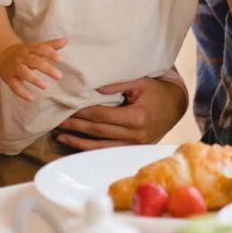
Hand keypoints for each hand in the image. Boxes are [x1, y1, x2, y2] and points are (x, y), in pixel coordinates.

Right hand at [0, 38, 66, 100]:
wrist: (2, 55)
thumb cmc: (25, 52)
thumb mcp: (36, 47)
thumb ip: (50, 45)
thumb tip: (65, 40)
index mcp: (29, 48)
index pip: (41, 49)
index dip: (50, 53)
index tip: (60, 59)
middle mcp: (22, 57)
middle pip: (34, 61)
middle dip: (46, 68)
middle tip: (59, 76)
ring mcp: (15, 67)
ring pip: (24, 73)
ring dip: (34, 79)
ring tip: (46, 86)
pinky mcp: (9, 78)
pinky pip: (15, 86)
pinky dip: (22, 92)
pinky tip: (31, 98)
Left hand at [54, 75, 188, 149]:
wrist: (174, 107)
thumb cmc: (155, 91)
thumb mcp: (141, 82)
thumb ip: (118, 84)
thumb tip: (94, 89)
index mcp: (137, 117)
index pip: (103, 115)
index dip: (83, 112)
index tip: (67, 107)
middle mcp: (135, 135)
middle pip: (98, 131)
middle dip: (76, 126)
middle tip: (57, 120)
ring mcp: (133, 145)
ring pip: (99, 145)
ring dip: (78, 141)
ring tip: (60, 135)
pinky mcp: (132, 149)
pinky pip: (107, 150)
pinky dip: (90, 148)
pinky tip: (76, 144)